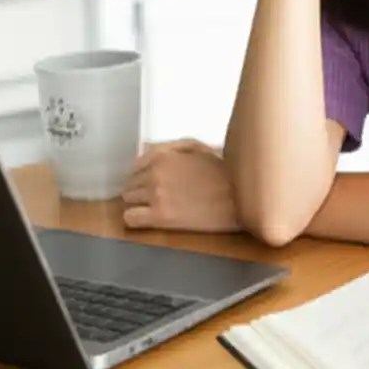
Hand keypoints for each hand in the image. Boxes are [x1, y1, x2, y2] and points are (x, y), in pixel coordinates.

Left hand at [121, 139, 240, 232]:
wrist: (241, 197)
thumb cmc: (224, 171)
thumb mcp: (198, 147)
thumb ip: (171, 148)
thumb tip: (147, 151)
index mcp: (163, 155)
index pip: (135, 167)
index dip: (144, 176)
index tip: (154, 184)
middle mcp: (154, 172)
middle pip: (131, 184)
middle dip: (141, 190)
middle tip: (159, 198)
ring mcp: (156, 194)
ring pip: (128, 200)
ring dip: (140, 204)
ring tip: (157, 209)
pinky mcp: (161, 216)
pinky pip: (131, 218)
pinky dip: (136, 219)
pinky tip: (149, 220)